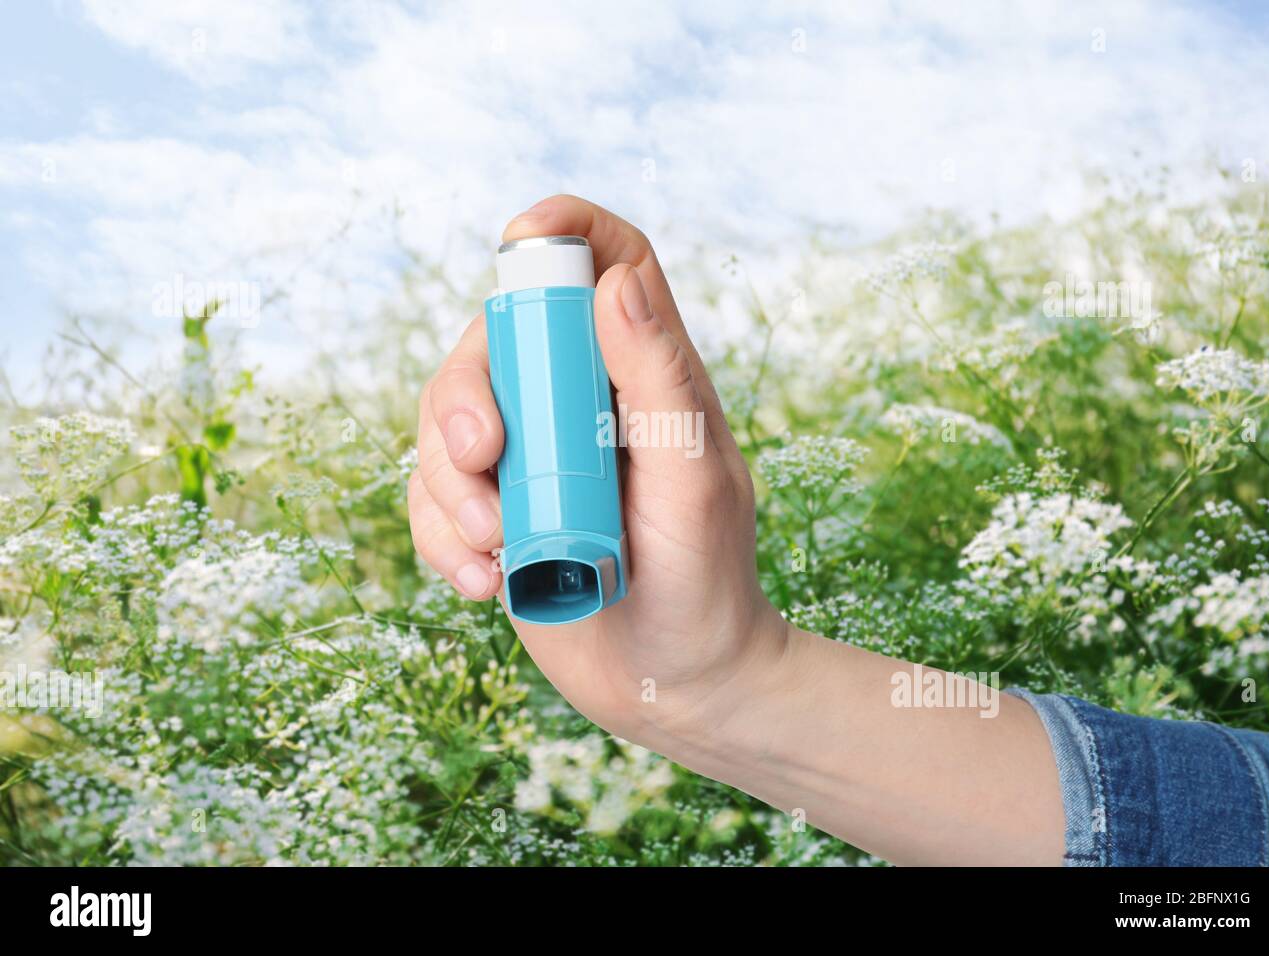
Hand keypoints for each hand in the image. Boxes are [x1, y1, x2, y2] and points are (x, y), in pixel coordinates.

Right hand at [409, 195, 787, 746]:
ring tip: (492, 550)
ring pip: (444, 423)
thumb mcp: (693, 478)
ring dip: (448, 483)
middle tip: (483, 454)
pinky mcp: (494, 514)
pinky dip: (441, 537)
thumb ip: (659, 380)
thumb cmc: (706, 578)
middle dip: (465, 395)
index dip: (566, 230)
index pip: (609, 263)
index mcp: (643, 374)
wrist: (679, 682)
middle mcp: (578, 403)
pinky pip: (432, 499)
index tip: (523, 235)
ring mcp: (531, 458)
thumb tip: (615, 281)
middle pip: (493, 344)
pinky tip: (484, 582)